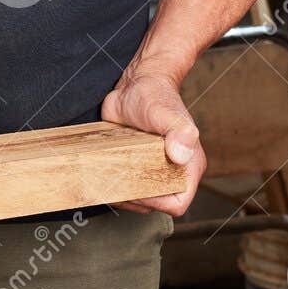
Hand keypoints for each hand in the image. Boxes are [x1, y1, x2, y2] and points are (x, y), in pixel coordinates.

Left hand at [100, 66, 204, 215]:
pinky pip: (126, 185)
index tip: (135, 187)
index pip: (177, 202)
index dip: (156, 202)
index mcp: (188, 166)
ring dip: (119, 193)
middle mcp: (173, 172)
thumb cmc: (156, 95)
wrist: (136, 84)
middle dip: (133, 199)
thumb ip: (178, 131)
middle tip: (112, 182)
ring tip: (103, 177)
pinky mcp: (135, 165)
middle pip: (155, 204)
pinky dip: (112, 183)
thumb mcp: (165, 111)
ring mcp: (153, 170)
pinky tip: (99, 173)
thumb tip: (181, 154)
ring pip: (138, 198)